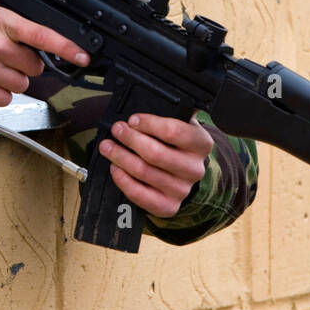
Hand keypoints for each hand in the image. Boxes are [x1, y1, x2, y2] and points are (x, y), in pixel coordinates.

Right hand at [0, 0, 88, 106]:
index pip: (42, 35)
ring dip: (12, 78)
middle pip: (35, 65)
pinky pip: (5, 98)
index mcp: (0, 22)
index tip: (82, 56)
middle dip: (26, 63)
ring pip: (22, 83)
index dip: (67, 47)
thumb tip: (38, 25)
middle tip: (7, 56)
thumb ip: (11, 16)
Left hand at [97, 114, 214, 217]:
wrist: (183, 175)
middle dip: (130, 139)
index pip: (173, 131)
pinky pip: (139, 194)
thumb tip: (152, 103)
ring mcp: (182, 189)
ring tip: (108, 147)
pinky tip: (115, 167)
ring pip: (144, 172)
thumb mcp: (181, 126)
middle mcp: (195, 168)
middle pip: (155, 153)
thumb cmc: (176, 146)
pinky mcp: (168, 206)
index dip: (149, 124)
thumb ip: (170, 114)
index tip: (132, 120)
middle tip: (117, 130)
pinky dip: (122, 179)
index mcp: (201, 144)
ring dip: (120, 157)